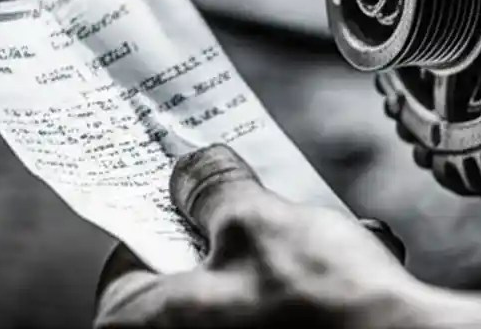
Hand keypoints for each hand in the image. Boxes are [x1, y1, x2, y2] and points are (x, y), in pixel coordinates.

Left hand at [94, 144, 427, 327]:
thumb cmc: (321, 305)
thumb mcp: (258, 219)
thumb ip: (214, 188)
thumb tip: (194, 169)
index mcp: (143, 328)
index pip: (131, 255)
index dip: (170, 207)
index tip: (197, 180)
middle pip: (193, 274)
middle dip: (240, 233)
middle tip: (267, 201)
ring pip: (245, 293)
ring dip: (287, 257)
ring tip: (328, 237)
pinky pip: (281, 316)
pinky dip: (310, 292)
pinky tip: (349, 270)